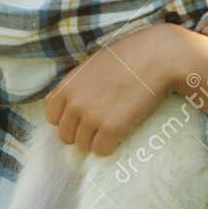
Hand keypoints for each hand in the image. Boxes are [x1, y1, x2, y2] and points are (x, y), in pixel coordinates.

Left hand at [44, 23, 183, 156]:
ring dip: (95, 141)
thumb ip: (75, 85)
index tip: (82, 118)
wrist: (156, 58)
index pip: (51, 117)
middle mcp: (75, 103)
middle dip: (80, 133)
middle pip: (65, 135)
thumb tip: (68, 105)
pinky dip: (110, 147)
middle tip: (99, 126)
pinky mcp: (112, 128)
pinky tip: (120, 134)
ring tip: (111, 128)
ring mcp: (92, 117)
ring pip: (83, 145)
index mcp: (67, 86)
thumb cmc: (127, 57)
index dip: (67, 120)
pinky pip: (101, 151)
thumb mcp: (90, 65)